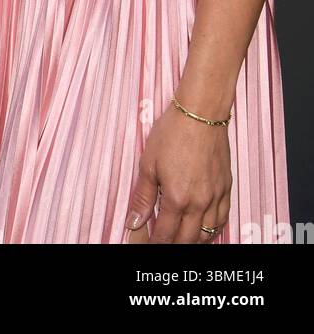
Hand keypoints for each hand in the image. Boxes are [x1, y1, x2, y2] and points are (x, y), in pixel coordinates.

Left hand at [125, 102, 231, 243]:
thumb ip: (143, 197)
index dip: (156, 243)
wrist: (201, 114)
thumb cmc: (173, 133)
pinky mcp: (226, 188)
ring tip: (182, 241)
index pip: (166, 234)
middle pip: (187, 239)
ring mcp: (216, 197)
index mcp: (177, 198)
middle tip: (164, 244)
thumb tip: (133, 221)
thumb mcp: (148, 163)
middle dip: (174, 245)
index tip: (150, 245)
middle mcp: (199, 203)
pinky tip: (205, 229)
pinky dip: (213, 230)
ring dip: (194, 241)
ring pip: (207, 234)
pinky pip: (222, 219)